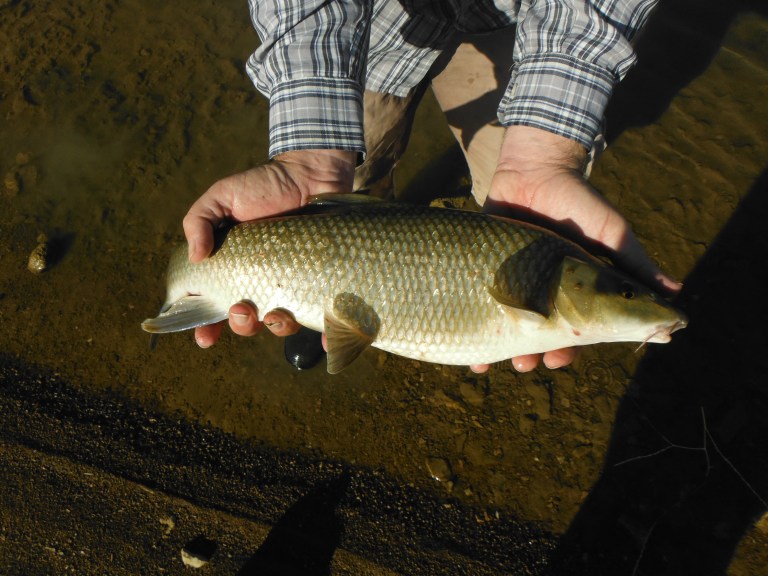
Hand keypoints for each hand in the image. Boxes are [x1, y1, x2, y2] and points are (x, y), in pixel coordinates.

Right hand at [183, 149, 355, 347]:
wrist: (311, 174)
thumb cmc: (264, 186)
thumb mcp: (223, 196)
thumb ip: (199, 221)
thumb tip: (194, 259)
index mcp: (234, 270)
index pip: (214, 307)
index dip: (206, 327)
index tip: (204, 337)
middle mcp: (262, 282)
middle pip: (247, 321)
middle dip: (241, 325)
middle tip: (242, 310)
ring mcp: (293, 284)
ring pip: (282, 324)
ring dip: (276, 328)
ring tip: (277, 314)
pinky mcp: (322, 282)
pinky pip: (326, 315)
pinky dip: (328, 332)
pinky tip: (327, 337)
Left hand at [472, 126, 681, 373]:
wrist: (536, 169)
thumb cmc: (580, 202)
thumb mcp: (613, 234)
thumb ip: (636, 266)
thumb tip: (675, 295)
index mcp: (574, 290)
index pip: (574, 330)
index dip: (570, 347)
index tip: (561, 357)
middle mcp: (542, 290)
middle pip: (537, 334)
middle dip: (534, 354)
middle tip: (528, 363)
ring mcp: (513, 282)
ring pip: (507, 326)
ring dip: (503, 348)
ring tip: (498, 360)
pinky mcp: (488, 271)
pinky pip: (478, 304)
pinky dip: (474, 329)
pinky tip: (471, 353)